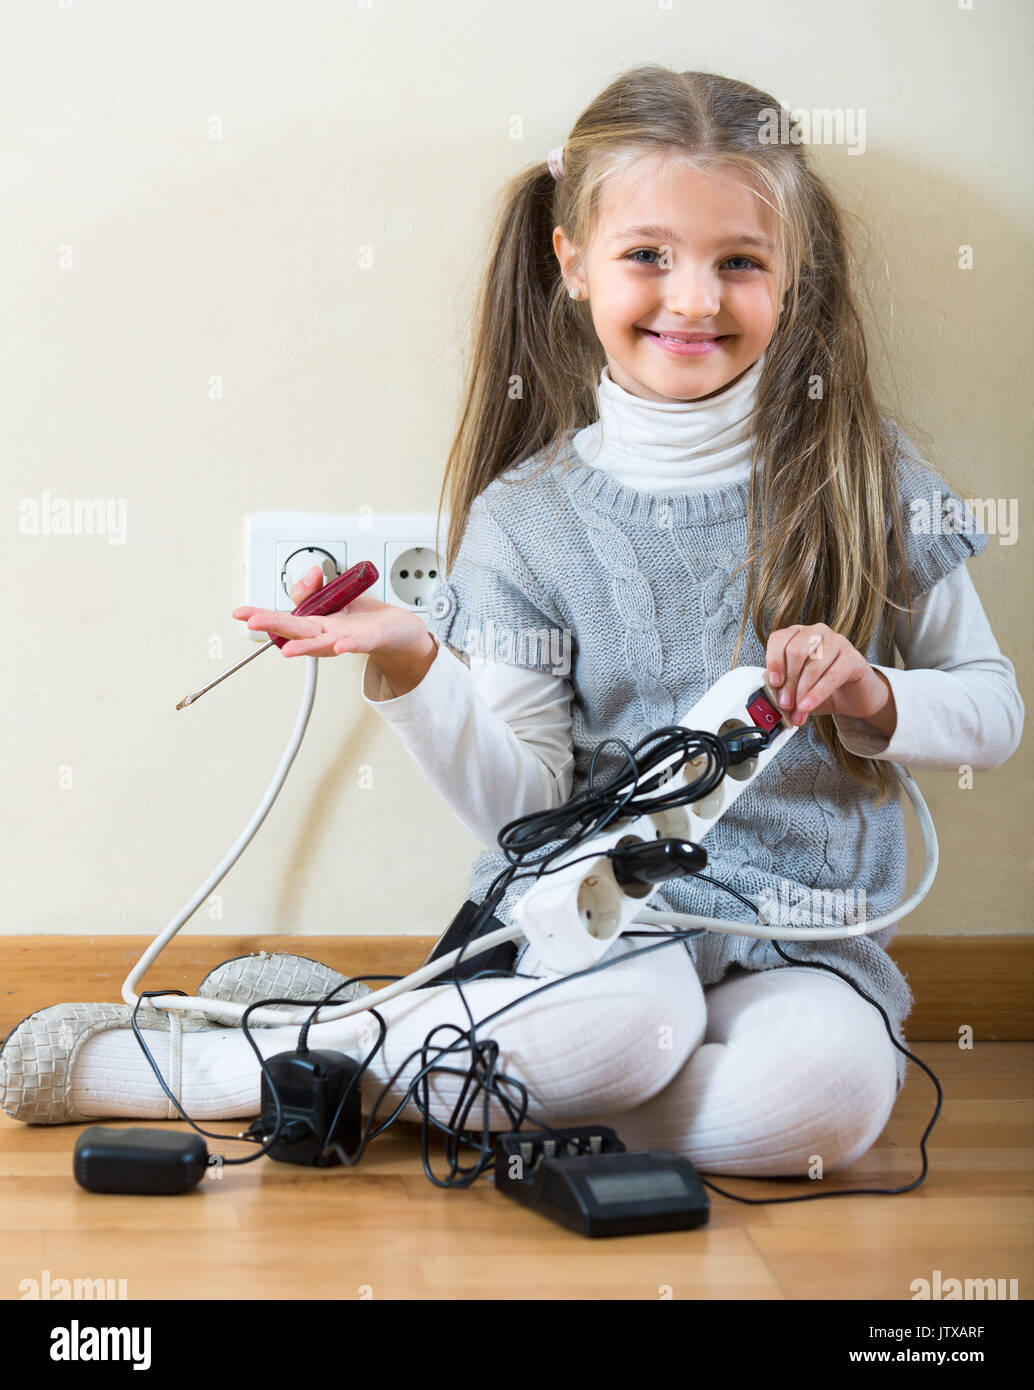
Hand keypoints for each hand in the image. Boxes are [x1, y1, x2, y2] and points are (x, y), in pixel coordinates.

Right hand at [231, 565, 430, 662]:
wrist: (396, 632)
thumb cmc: (362, 619)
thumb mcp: (332, 598)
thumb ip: (314, 587)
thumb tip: (311, 572)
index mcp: (316, 623)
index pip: (284, 619)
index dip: (262, 615)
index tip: (241, 613)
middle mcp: (326, 634)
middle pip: (297, 630)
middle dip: (274, 625)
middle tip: (252, 622)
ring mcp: (346, 639)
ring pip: (322, 643)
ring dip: (305, 646)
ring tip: (289, 649)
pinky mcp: (369, 639)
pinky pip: (357, 643)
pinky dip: (347, 645)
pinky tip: (339, 646)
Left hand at [764, 623, 895, 735]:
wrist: (854, 696)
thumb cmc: (822, 687)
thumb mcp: (797, 687)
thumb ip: (784, 689)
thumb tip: (772, 699)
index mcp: (798, 634)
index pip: (779, 639)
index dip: (774, 661)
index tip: (773, 682)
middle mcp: (817, 633)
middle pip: (795, 651)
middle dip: (788, 682)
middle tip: (785, 703)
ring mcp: (837, 642)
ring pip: (813, 665)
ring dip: (802, 691)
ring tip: (798, 710)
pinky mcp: (853, 658)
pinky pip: (831, 676)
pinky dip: (817, 694)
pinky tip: (809, 706)